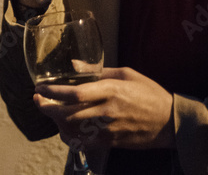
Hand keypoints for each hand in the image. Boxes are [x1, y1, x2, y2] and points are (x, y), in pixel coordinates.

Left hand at [33, 67, 175, 150]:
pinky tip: (65, 129)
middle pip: (68, 114)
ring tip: (50, 112)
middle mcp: (106, 111)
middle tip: (37, 101)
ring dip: (57, 122)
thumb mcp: (126, 74)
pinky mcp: (110, 142)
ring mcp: (108, 130)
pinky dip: (70, 137)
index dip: (53, 92)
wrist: (169, 122)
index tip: (40, 88)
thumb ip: (98, 70)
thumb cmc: (149, 94)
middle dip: (48, 108)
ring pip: (73, 130)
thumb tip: (74, 64)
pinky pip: (83, 143)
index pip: (75, 93)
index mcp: (110, 91)